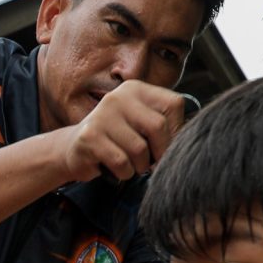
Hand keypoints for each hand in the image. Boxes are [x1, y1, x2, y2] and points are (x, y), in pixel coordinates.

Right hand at [57, 80, 186, 182]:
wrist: (73, 150)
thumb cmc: (116, 140)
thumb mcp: (139, 124)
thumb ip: (164, 125)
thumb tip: (189, 141)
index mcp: (136, 89)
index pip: (173, 105)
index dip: (175, 132)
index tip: (165, 147)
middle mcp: (118, 97)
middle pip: (158, 126)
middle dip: (159, 152)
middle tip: (150, 163)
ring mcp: (102, 115)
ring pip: (139, 149)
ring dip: (139, 166)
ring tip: (128, 164)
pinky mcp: (90, 137)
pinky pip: (122, 162)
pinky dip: (123, 173)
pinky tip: (114, 168)